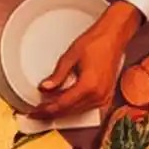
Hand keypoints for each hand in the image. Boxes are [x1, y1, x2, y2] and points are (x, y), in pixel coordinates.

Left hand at [28, 1, 141, 119]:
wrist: (115, 36)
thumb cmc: (97, 42)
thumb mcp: (70, 56)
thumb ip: (57, 75)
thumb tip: (44, 88)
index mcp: (88, 87)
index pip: (61, 105)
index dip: (45, 110)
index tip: (34, 112)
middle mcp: (98, 96)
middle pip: (68, 111)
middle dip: (50, 113)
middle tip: (36, 112)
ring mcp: (103, 98)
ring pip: (76, 112)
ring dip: (60, 112)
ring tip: (46, 109)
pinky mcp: (106, 96)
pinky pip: (85, 108)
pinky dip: (72, 108)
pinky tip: (62, 104)